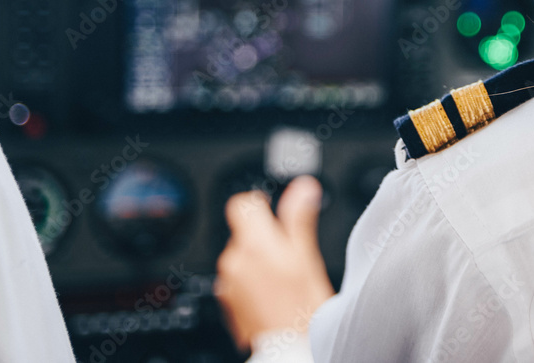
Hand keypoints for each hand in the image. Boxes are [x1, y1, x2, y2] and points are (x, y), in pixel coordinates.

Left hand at [216, 175, 335, 351]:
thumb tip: (304, 187)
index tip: (274, 215)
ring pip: (241, 257)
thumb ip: (299, 218)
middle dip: (264, 239)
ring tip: (283, 281)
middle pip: (244, 232)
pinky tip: (272, 296)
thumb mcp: (307, 257)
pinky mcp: (226, 301)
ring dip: (257, 262)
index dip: (260, 204)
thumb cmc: (302, 310)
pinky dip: (251, 282)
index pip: (242, 203)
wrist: (289, 352)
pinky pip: (237, 280)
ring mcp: (227, 282)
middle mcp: (233, 260)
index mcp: (254, 243)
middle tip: (289, 258)